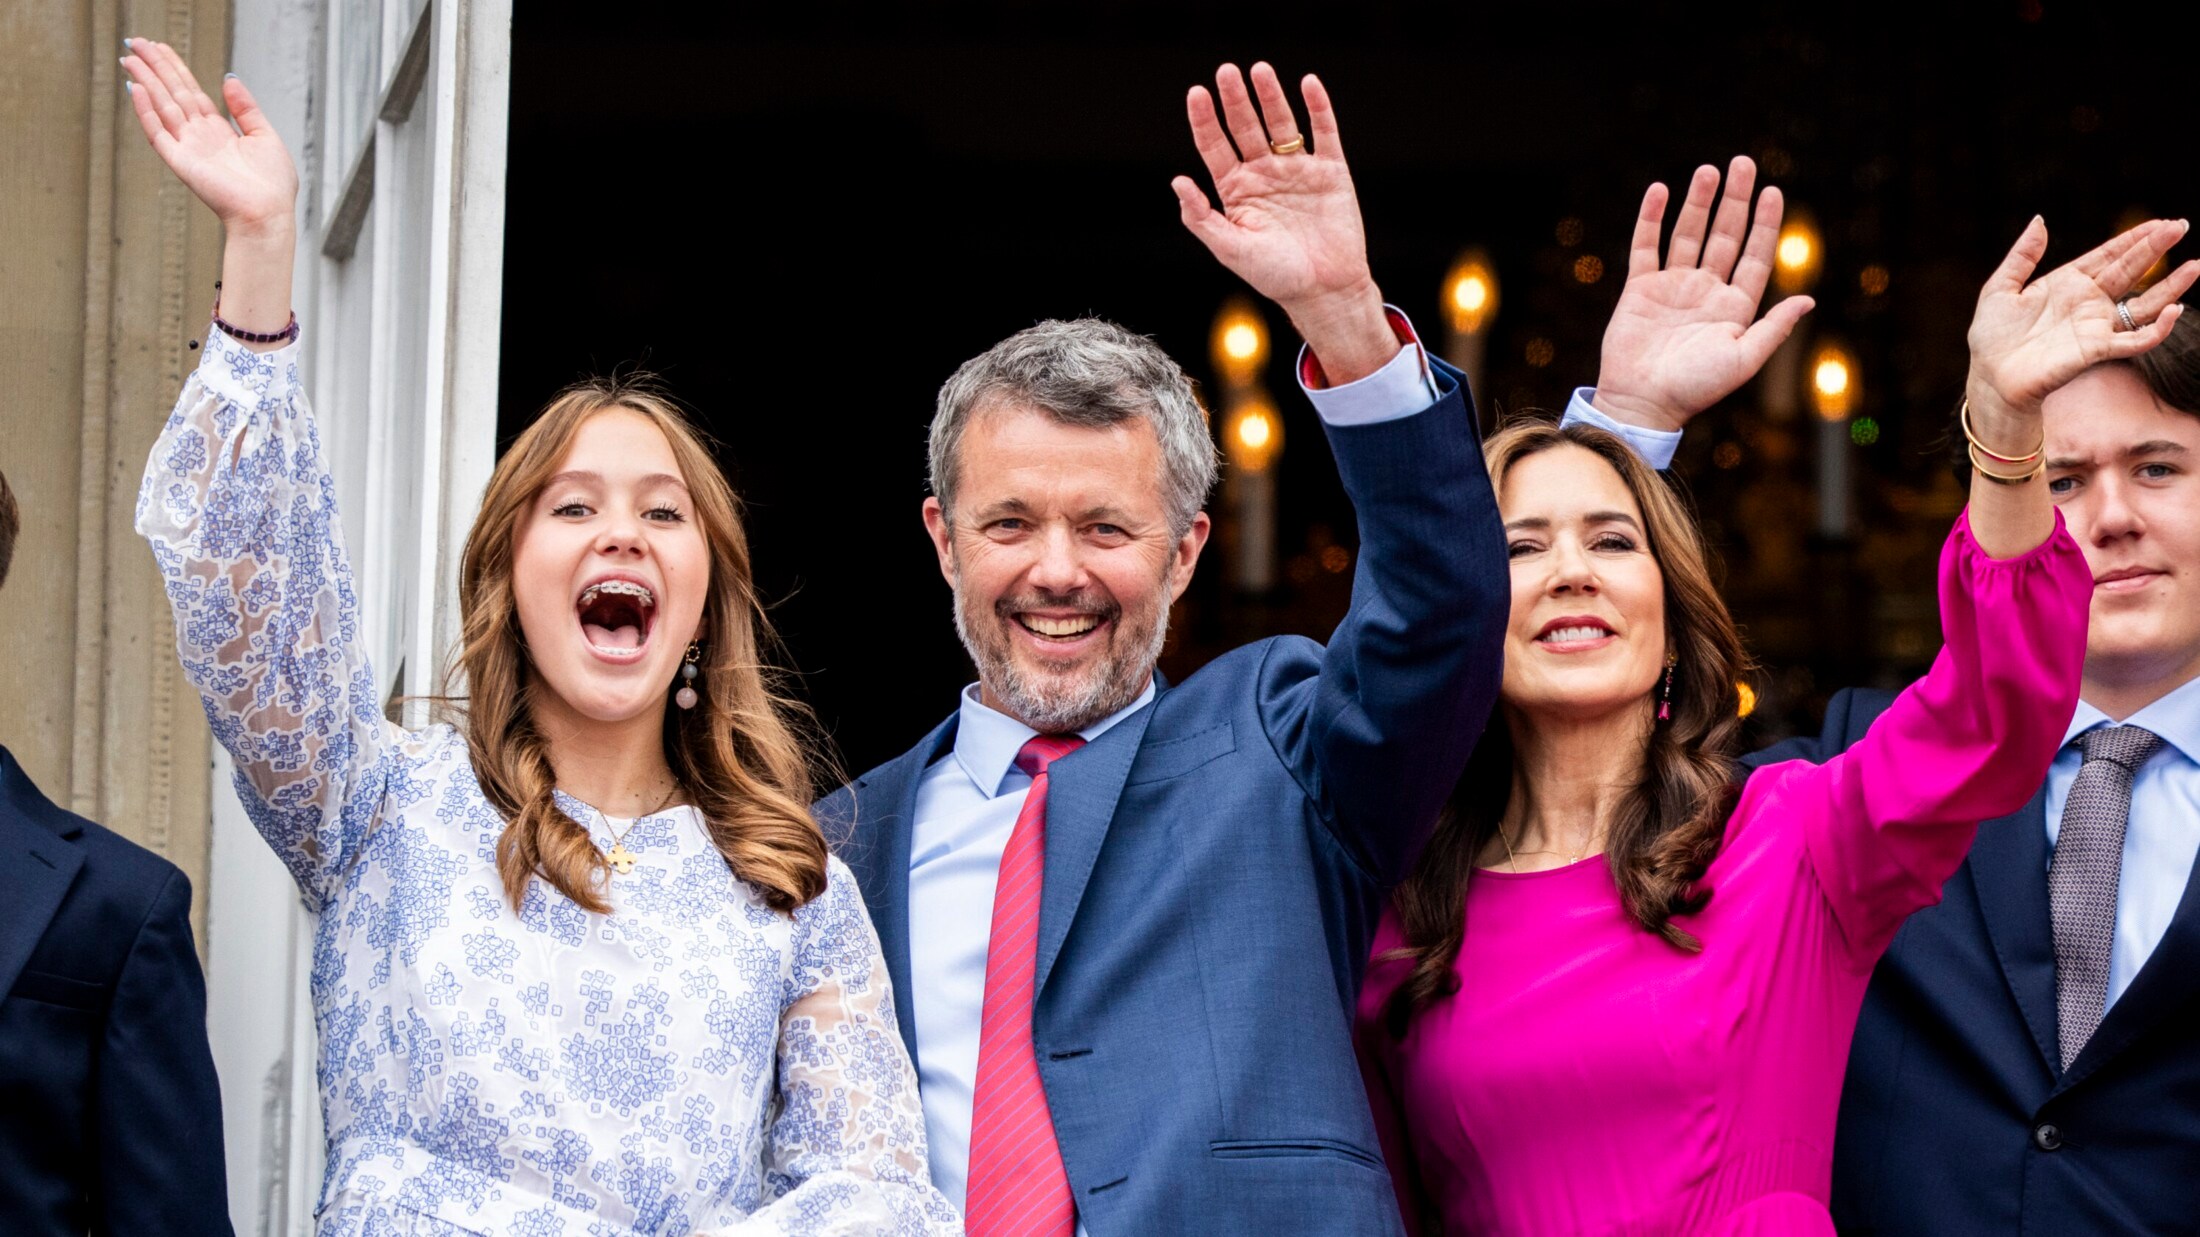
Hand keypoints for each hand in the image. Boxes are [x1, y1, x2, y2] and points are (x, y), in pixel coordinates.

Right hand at [121, 39, 296, 237]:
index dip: (175, 69)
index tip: (160, 48)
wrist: (268, 214)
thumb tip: (229, 77)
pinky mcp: (180, 162)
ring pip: (162, 106)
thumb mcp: (265, 135)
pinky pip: (158, 132)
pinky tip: (137, 89)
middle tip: (135, 42)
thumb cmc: (272, 185)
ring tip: (130, 58)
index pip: (191, 92)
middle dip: (155, 67)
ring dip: (146, 81)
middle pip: (172, 93)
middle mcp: (199, 137)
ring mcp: (188, 148)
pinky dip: (146, 112)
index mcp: (219, 131)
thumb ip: (245, 108)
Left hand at [1174, 63, 1393, 383]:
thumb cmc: (1275, 275)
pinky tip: (1308, 83)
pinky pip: (1324, 132)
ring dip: (1271, 96)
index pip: (1214, 146)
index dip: (1205, 120)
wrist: (1324, 290)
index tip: (1196, 93)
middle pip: (1245, 127)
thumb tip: (1177, 181)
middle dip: (1236, 100)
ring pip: (1282, 124)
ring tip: (1260, 70)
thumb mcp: (1230, 249)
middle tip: (1226, 71)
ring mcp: (1297, 170)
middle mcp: (1264, 174)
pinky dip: (1318, 107)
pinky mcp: (1330, 171)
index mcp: (1236, 191)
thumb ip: (1201, 217)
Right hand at [1591, 157, 1814, 431]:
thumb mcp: (1743, 360)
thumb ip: (1774, 329)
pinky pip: (1647, 246)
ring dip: (1698, 202)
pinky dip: (1652, 218)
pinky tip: (1660, 191)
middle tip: (1743, 163)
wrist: (1643, 402)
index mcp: (1734, 307)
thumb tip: (1809, 299)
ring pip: (1688, 234)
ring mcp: (1673, 287)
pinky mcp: (1640, 289)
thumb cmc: (1695, 388)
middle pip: (1725, 235)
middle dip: (1736, 200)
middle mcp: (1706, 291)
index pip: (1756, 255)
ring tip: (1708, 170)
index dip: (1766, 223)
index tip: (1774, 191)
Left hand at [1965, 216, 2198, 440]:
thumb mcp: (2000, 288)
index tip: (2159, 222)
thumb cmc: (1992, 337)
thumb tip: (2041, 220)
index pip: (2108, 255)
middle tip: (2180, 225)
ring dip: (2171, 286)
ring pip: (2144, 304)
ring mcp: (2096, 326)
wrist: (1989, 377)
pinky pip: (2135, 340)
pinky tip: (2174, 310)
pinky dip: (2157, 329)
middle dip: (2155, 248)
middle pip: (2130, 270)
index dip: (2133, 239)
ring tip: (2195, 265)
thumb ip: (2022, 256)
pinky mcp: (2096, 351)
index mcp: (2068, 282)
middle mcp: (2088, 302)